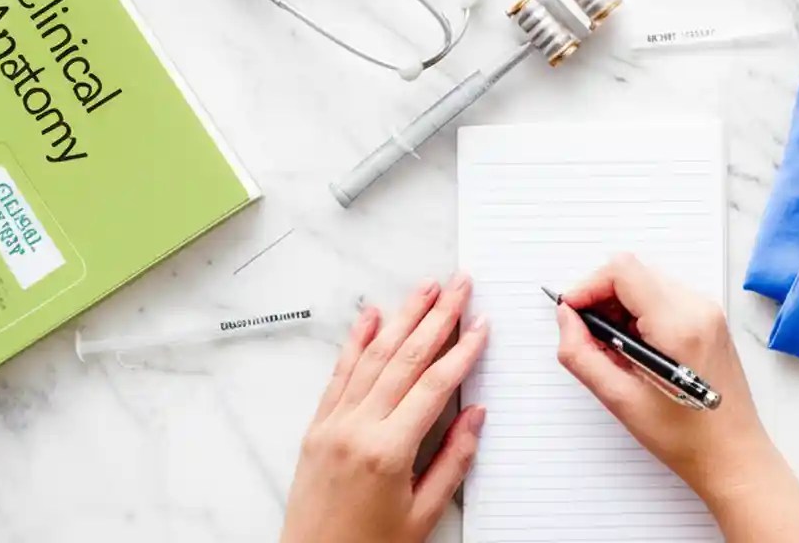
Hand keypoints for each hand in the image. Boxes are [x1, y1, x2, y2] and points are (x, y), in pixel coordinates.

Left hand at [281, 274, 488, 542]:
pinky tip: (371, 317)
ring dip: (402, 317)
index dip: (462, 351)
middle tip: (459, 285)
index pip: (435, 385)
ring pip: (373, 357)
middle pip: (405, 358)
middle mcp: (356, 429)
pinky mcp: (317, 427)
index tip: (482, 325)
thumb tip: (476, 415)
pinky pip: (340, 374)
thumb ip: (453, 460)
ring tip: (425, 288)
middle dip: (437, 316)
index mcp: (388, 451)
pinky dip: (357, 341)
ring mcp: (332, 424)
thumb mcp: (423, 513)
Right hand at [555, 255, 798, 541]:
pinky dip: (640, 316)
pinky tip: (637, 352)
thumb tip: (566, 319)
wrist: (733, 457)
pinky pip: (664, 299)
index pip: (623, 271)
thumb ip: (582, 354)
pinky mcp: (710, 321)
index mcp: (679, 326)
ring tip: (616, 353)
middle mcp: (698, 309)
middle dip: (602, 299)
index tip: (572, 312)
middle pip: (634, 274)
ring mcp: (708, 313)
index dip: (588, 286)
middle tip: (591, 339)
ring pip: (647, 284)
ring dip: (621, 309)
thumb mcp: (621, 399)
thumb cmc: (687, 439)